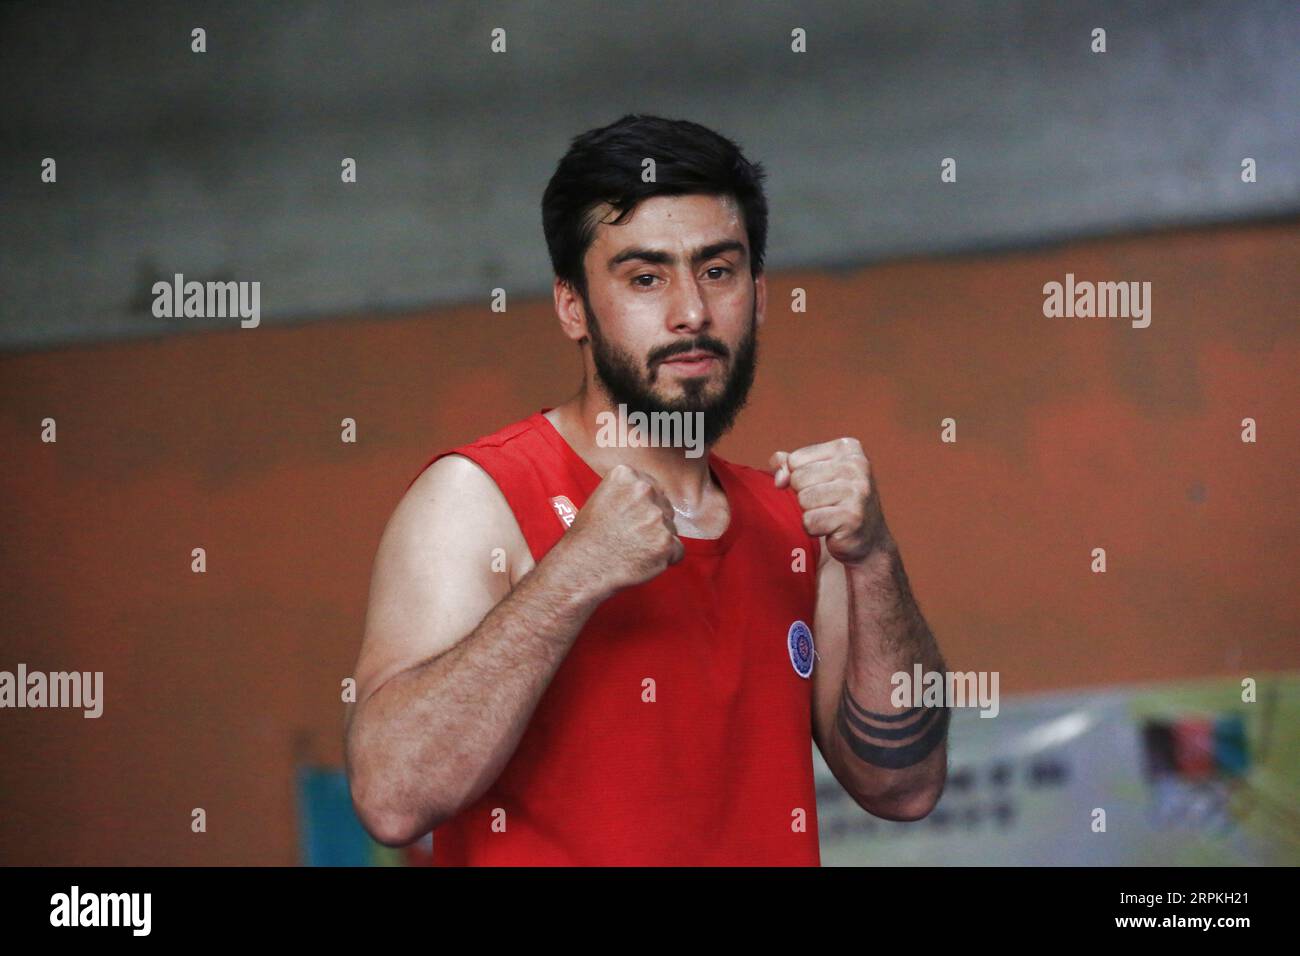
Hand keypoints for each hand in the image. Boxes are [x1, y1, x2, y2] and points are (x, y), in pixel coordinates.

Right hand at [559, 464, 684, 594]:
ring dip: (658, 541)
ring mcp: (657, 517)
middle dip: (653, 523)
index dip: (644, 508)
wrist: (581, 567)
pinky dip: (665, 559)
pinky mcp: (666, 542)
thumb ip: (628, 492)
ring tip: (633, 549)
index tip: (631, 519)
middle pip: (665, 507)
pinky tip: (643, 560)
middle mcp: (644, 490)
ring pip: (671, 529)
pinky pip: (678, 551)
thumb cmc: (587, 538)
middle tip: (631, 537)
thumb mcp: (601, 498)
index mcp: (627, 475)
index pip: (652, 488)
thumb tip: (652, 498)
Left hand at [770, 438, 888, 564]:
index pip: (795, 460)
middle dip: (804, 496)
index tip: (819, 486)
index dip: (798, 478)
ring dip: (810, 513)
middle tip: (826, 504)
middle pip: (798, 479)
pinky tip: (832, 528)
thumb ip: (787, 464)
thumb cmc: (834, 500)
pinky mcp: (853, 518)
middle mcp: (856, 465)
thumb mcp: (813, 472)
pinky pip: (810, 521)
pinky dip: (814, 529)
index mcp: (847, 447)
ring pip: (804, 500)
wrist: (866, 536)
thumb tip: (779, 478)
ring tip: (829, 514)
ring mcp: (857, 492)